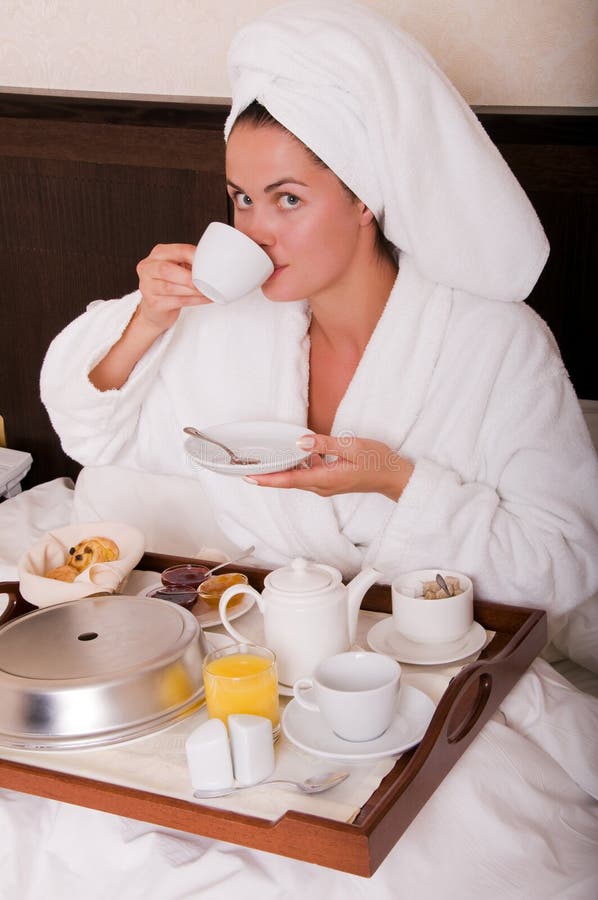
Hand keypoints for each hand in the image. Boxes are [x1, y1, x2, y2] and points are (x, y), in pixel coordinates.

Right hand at [136, 243, 211, 332]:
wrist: (155, 308)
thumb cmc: (169, 284)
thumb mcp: (177, 268)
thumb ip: (189, 263)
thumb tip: (212, 264)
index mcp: (158, 254)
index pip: (178, 251)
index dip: (194, 257)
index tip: (209, 264)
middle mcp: (148, 268)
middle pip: (166, 270)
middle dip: (188, 277)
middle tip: (205, 282)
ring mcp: (148, 286)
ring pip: (170, 288)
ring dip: (193, 290)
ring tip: (208, 291)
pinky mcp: (153, 303)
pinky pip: (176, 301)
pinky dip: (194, 300)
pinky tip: (204, 299)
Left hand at [245, 433, 413, 500]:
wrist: (393, 476)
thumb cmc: (377, 461)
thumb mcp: (352, 446)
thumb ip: (325, 444)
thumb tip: (302, 441)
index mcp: (325, 479)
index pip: (290, 480)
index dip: (268, 479)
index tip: (250, 477)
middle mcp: (322, 486)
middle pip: (289, 481)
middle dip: (268, 476)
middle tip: (248, 467)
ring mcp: (326, 485)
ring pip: (297, 478)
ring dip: (281, 471)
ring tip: (264, 461)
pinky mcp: (330, 481)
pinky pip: (307, 475)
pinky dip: (297, 467)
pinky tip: (295, 454)